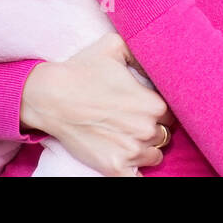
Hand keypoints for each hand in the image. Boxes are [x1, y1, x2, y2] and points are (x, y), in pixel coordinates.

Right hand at [21, 34, 176, 176]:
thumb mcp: (114, 45)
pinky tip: (128, 159)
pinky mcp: (115, 168)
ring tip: (127, 135)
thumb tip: (157, 60)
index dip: (159, 109)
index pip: (172, 112)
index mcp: (153, 103)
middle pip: (165, 134)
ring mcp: (131, 151)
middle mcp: (147, 129)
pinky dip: (135, 170)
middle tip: (133, 119)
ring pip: (155, 155)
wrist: (50, 97)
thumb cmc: (81, 70)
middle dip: (153, 127)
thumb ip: (142, 51)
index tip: (145, 105)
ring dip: (145, 147)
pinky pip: (138, 177)